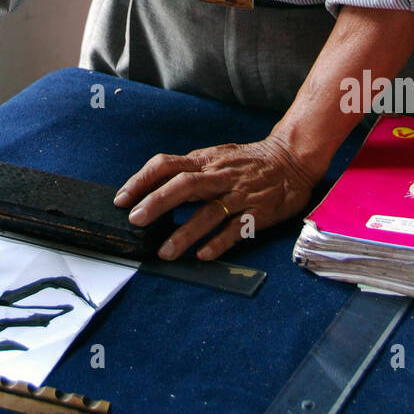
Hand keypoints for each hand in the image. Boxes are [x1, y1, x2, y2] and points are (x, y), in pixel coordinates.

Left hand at [112, 134, 319, 260]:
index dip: (142, 180)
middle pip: (184, 186)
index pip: (167, 165)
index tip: (122, 198)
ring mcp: (238, 195)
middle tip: (136, 220)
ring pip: (207, 213)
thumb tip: (156, 187)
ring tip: (165, 251)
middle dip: (157, 203)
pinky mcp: (257, 213)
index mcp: (205, 161)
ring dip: (184, 233)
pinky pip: (235, 230)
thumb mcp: (216, 157)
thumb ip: (190, 171)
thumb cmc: (248, 161)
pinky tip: (203, 256)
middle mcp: (218, 176)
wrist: (291, 159)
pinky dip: (218, 243)